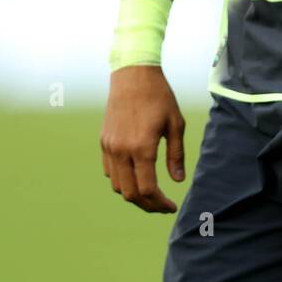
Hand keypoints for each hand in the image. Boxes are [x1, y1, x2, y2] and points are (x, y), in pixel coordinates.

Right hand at [101, 66, 185, 212]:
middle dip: (147, 205)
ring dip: (134, 194)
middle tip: (162, 206)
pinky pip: (110, 171)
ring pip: (118, 186)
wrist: (132, 74)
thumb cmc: (159, 96)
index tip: (171, 207)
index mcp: (142, 147)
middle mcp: (122, 150)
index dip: (160, 204)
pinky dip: (122, 180)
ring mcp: (110, 147)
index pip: (148, 189)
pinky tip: (137, 175)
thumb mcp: (175, 123)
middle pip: (131, 194)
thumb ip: (176, 154)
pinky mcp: (104, 141)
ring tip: (151, 193)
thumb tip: (178, 180)